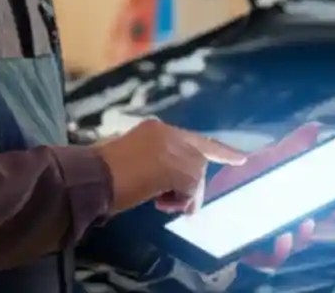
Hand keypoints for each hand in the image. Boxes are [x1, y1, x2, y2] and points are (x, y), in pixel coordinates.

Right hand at [94, 118, 246, 214]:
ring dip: (183, 196)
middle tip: (177, 205)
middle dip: (193, 186)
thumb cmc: (101, 172)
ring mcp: (174, 149)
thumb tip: (169, 184)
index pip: (196, 140)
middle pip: (199, 161)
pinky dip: (180, 201)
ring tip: (161, 204)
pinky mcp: (176, 167)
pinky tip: (160, 203)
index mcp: (157, 129)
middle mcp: (169, 134)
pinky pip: (190, 190)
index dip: (221, 151)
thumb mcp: (132, 158)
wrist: (91, 176)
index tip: (242, 158)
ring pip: (195, 177)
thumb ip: (155, 163)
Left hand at [206, 121, 334, 269]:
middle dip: (320, 222)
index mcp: (291, 203)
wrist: (209, 192)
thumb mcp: (268, 158)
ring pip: (294, 244)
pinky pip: (269, 258)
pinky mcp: (251, 249)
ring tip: (303, 224)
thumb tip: (316, 126)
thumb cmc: (242, 176)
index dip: (333, 209)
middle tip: (323, 212)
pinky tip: (281, 239)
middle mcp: (284, 222)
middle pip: (310, 228)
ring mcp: (270, 238)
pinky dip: (279, 252)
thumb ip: (293, 146)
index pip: (319, 209)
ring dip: (303, 237)